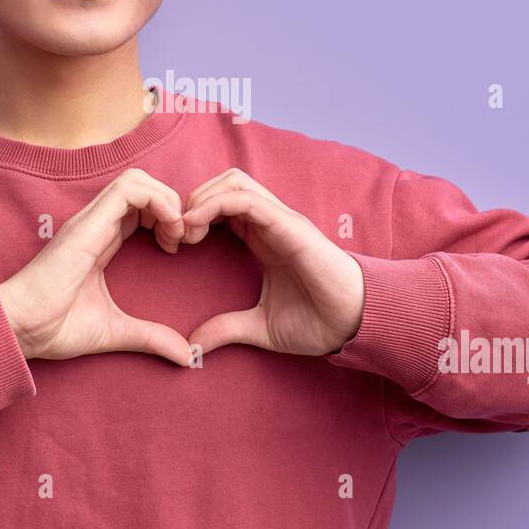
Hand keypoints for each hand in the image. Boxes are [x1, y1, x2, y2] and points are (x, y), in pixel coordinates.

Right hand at [0, 168, 192, 365]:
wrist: (20, 328)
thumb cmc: (54, 328)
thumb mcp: (115, 331)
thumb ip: (150, 337)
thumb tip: (187, 356)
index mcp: (101, 240)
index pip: (139, 208)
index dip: (166, 218)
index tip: (176, 248)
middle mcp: (97, 224)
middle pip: (142, 185)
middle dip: (172, 204)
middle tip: (183, 239)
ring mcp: (91, 220)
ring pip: (137, 179)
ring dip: (167, 199)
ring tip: (176, 233)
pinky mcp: (89, 223)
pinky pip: (129, 189)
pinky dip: (158, 200)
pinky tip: (168, 228)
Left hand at [182, 168, 365, 357]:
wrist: (354, 324)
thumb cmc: (317, 321)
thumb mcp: (260, 328)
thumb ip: (227, 329)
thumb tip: (193, 346)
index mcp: (262, 238)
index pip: (222, 205)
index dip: (193, 216)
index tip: (174, 244)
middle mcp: (270, 222)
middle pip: (224, 184)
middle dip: (192, 200)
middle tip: (175, 234)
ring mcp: (280, 219)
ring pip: (234, 182)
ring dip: (201, 198)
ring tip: (184, 229)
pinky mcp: (289, 225)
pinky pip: (247, 199)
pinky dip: (215, 204)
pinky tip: (195, 226)